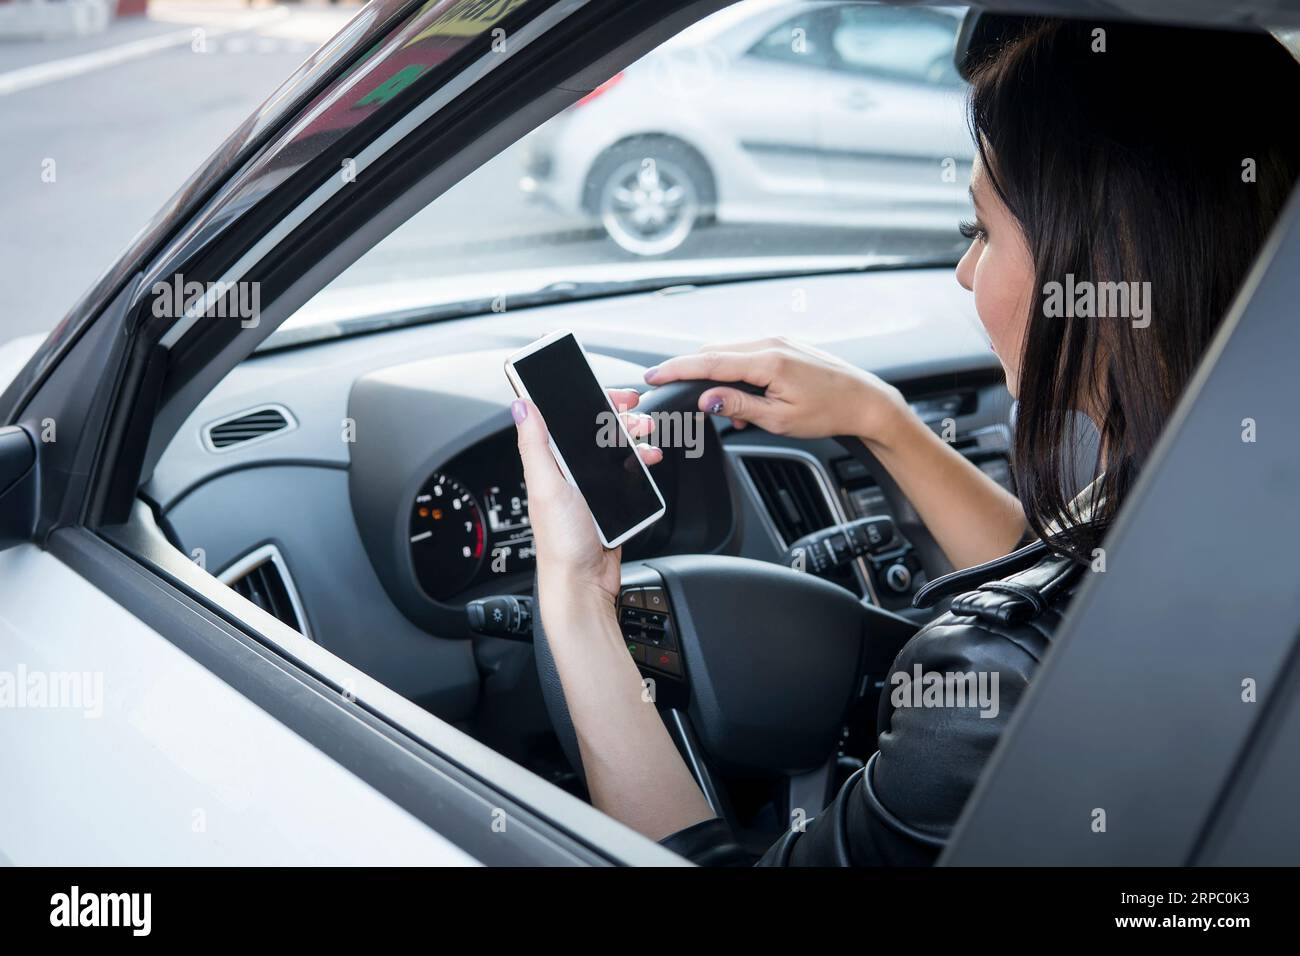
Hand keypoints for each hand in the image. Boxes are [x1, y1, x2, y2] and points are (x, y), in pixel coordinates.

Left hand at [512, 387, 661, 611]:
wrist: (584, 583)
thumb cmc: (560, 542)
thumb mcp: (546, 487)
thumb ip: (535, 444)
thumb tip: (520, 405)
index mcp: (548, 463)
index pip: (563, 418)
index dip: (585, 399)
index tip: (606, 390)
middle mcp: (567, 471)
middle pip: (594, 430)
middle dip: (617, 414)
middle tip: (635, 409)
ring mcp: (590, 486)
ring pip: (615, 448)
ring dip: (633, 435)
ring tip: (646, 433)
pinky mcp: (610, 500)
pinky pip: (628, 471)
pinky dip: (641, 461)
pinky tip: (649, 459)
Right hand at [643, 336, 909, 447]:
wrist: (866, 401)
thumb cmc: (829, 412)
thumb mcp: (780, 419)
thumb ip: (738, 406)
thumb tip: (706, 399)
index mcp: (768, 361)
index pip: (709, 363)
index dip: (677, 369)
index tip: (653, 375)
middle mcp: (771, 343)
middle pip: (714, 352)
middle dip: (689, 370)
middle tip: (668, 387)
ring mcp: (779, 340)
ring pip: (730, 352)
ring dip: (715, 375)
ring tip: (722, 410)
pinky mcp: (785, 344)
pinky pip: (748, 353)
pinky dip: (735, 372)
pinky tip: (742, 399)